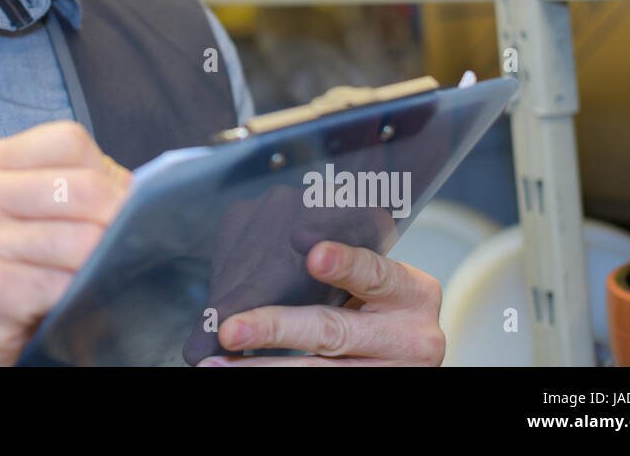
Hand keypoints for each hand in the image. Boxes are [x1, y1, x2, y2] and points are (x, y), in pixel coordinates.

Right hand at [0, 120, 131, 365]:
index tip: (117, 203)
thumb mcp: (10, 213)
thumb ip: (59, 188)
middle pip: (84, 188)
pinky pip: (65, 285)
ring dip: (102, 264)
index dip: (107, 173)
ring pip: (82, 240)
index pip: (68, 140)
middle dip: (119, 220)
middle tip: (123, 245)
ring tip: (93, 276)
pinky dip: (81, 296)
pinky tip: (68, 303)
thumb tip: (132, 188)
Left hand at [196, 240, 444, 365]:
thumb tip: (281, 242)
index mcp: (411, 292)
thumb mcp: (379, 279)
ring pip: (320, 370)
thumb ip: (342, 266)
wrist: (409, 347)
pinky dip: (275, 375)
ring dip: (262, 367)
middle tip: (231, 328)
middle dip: (277, 329)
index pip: (375, 274)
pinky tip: (236, 371)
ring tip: (218, 362)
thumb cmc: (383, 301)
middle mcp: (410, 336)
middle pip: (333, 331)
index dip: (345, 264)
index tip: (314, 256)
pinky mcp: (374, 386)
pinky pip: (321, 382)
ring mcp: (393, 370)